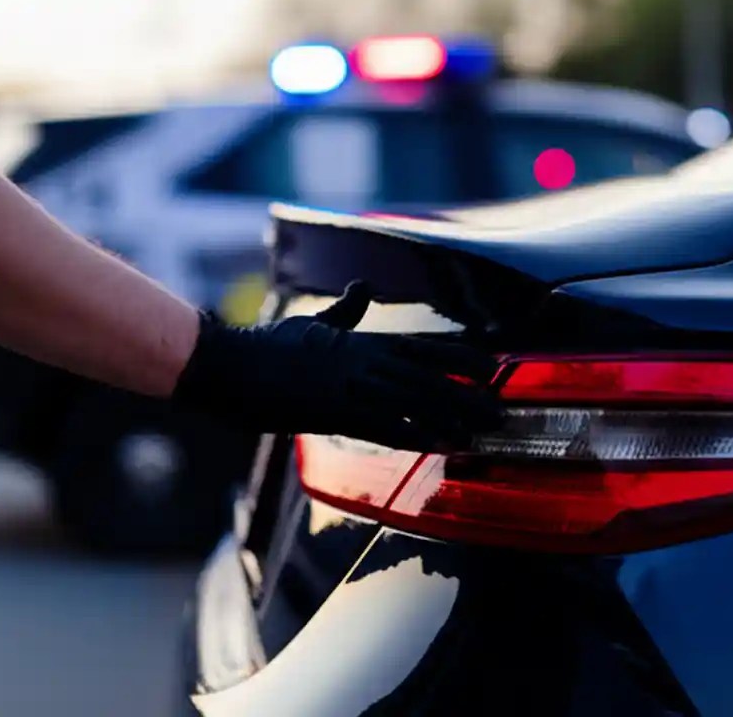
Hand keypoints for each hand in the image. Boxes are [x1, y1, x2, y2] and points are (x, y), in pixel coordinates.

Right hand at [172, 282, 502, 451]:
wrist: (231, 364)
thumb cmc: (269, 345)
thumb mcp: (314, 322)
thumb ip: (346, 311)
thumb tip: (363, 286)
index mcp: (364, 342)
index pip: (425, 347)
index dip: (462, 358)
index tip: (493, 368)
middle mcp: (365, 361)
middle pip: (430, 377)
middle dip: (468, 396)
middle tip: (501, 413)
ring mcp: (352, 385)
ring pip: (415, 400)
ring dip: (452, 418)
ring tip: (482, 434)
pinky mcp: (335, 411)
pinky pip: (386, 425)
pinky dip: (417, 435)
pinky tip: (440, 446)